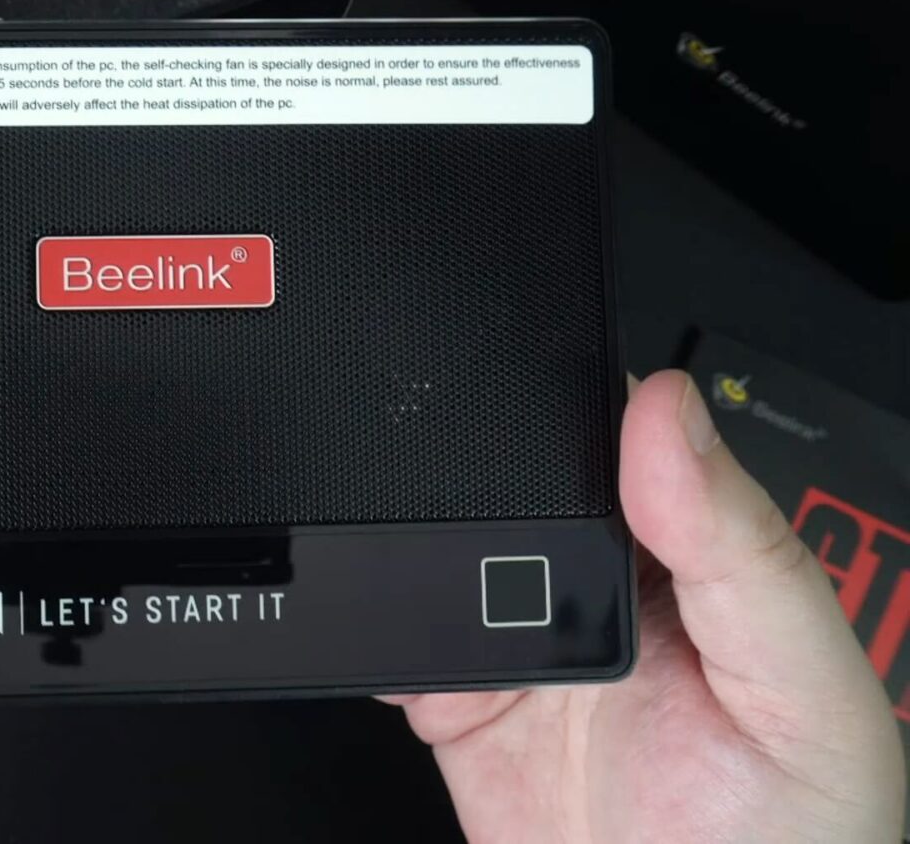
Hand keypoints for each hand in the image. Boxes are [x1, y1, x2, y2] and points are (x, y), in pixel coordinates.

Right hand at [384, 370, 902, 841]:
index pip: (629, 445)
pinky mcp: (460, 709)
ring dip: (418, 550)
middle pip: (515, 492)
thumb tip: (670, 416)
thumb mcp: (803, 691)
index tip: (546, 378)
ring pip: (444, 560)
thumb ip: (744, 553)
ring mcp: (525, 652)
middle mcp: (605, 596)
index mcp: (697, 563)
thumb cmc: (791, 842)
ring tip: (430, 568)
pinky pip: (397, 648)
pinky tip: (391, 634)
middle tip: (472, 496)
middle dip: (477, 475)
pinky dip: (373, 632)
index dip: (585, 402)